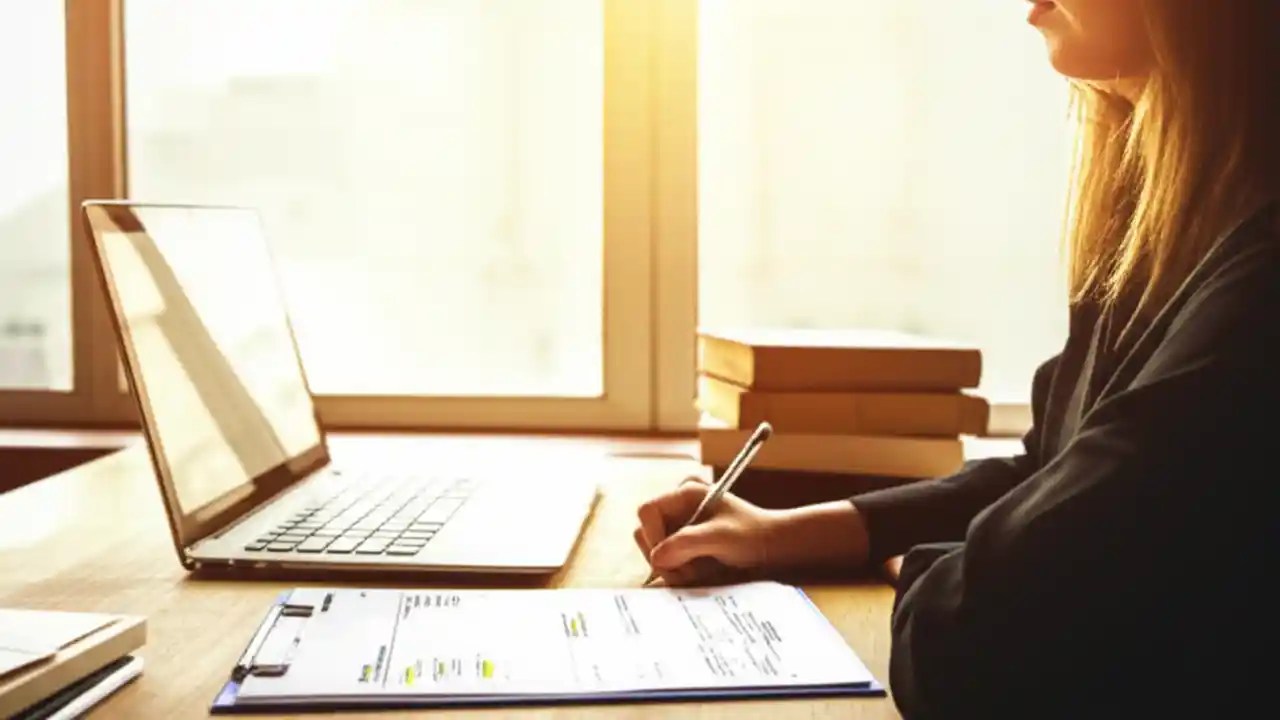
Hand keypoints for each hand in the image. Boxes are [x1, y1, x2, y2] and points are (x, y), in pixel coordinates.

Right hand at [635, 478, 872, 585]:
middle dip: (664, 557)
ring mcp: (678, 529)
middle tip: (690, 570)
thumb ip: (686, 544)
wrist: (773, 548)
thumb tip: (657, 558)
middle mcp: (677, 509)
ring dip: (672, 568)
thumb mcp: (720, 537)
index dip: (653, 535)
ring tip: (699, 572)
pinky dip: (677, 574)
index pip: (647, 512)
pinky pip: (664, 563)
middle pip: (645, 534)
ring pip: (653, 552)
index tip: (670, 556)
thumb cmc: (751, 535)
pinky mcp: (682, 547)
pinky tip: (697, 574)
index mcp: (684, 494)